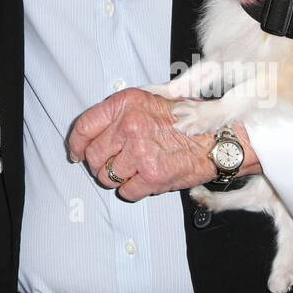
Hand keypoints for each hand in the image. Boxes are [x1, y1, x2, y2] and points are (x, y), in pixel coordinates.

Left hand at [66, 88, 258, 202]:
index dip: (76, 144)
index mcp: (125, 103)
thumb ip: (118, 114)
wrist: (216, 137)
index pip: (84, 127)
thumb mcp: (147, 101)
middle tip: (114, 164)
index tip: (75, 153)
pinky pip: (126, 192)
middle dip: (100, 164)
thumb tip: (88, 135)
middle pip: (93, 156)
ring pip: (107, 177)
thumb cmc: (184, 120)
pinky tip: (145, 180)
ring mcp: (140, 151)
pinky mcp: (152, 175)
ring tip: (134, 171)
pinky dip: (133, 191)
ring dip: (116, 179)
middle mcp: (130, 125)